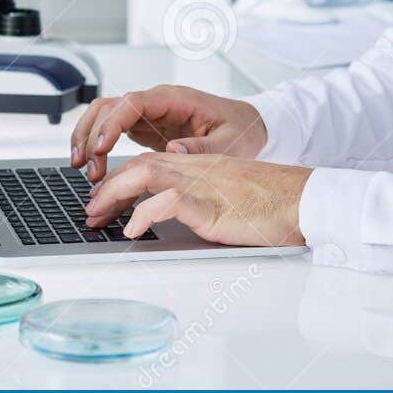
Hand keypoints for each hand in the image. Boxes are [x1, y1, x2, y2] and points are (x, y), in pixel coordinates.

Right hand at [69, 85, 266, 179]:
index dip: (112, 123)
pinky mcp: (144, 126)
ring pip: (104, 114)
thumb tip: (173, 150)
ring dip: (87, 137)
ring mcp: (148, 113)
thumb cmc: (240, 130)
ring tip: (81, 168)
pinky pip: (111, 129)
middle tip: (90, 170)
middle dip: (92, 135)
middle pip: (110, 106)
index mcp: (175, 100)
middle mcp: (156, 102)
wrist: (246, 126)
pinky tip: (90, 165)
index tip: (100, 148)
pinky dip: (95, 143)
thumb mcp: (230, 143)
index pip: (133, 102)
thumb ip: (203, 147)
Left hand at [85, 152, 310, 247]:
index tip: (103, 202)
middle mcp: (196, 169)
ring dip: (115, 195)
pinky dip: (144, 212)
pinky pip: (168, 201)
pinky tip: (132, 229)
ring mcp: (202, 183)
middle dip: (108, 188)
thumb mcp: (228, 196)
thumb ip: (202, 199)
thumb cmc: (272, 202)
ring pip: (146, 174)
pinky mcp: (211, 203)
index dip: (120, 181)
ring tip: (97, 218)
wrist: (303, 199)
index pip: (150, 163)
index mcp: (200, 166)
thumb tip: (178, 214)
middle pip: (140, 165)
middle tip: (89, 213)